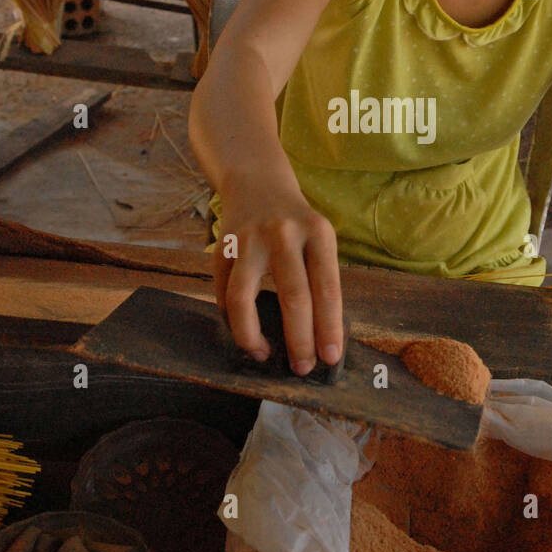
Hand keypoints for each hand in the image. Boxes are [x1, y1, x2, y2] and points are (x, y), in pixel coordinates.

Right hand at [214, 180, 342, 374]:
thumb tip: (318, 340)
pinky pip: (224, 293)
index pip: (328, 288)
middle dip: (299, 340)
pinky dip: (233, 319)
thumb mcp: (319, 239)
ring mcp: (248, 239)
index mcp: (318, 232)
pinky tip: (245, 331)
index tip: (330, 357)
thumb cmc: (297, 224)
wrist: (258, 183)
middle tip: (302, 368)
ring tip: (263, 354)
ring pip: (244, 298)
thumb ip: (319, 279)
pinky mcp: (221, 246)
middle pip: (293, 296)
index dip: (329, 327)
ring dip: (252, 335)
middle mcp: (284, 233)